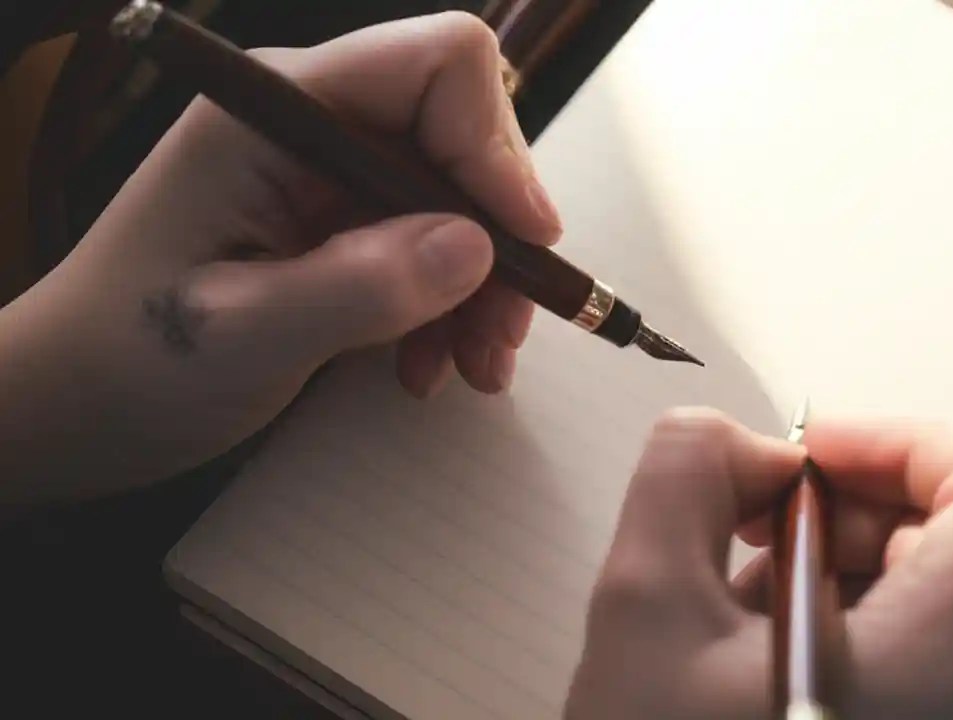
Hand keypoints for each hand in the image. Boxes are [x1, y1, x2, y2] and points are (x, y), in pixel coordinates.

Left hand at [0, 13, 559, 500]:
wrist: (80, 404)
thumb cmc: (133, 365)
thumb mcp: (242, 338)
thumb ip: (356, 288)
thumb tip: (477, 247)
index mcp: (277, 112)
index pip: (435, 67)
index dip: (496, 147)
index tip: (524, 245)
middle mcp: (314, 124)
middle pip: (464, 139)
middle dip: (499, 239)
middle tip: (501, 337)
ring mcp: (329, 173)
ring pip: (461, 199)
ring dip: (485, 286)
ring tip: (470, 370)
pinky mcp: (339, 219)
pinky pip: (433, 242)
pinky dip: (454, 305)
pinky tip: (431, 364)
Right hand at [565, 408, 952, 719]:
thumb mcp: (639, 610)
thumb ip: (682, 475)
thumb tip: (735, 441)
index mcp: (931, 658)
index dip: (910, 438)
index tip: (817, 453)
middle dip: (841, 499)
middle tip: (750, 517)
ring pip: (926, 579)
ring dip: (827, 552)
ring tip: (735, 593)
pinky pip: (906, 633)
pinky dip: (832, 605)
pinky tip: (751, 640)